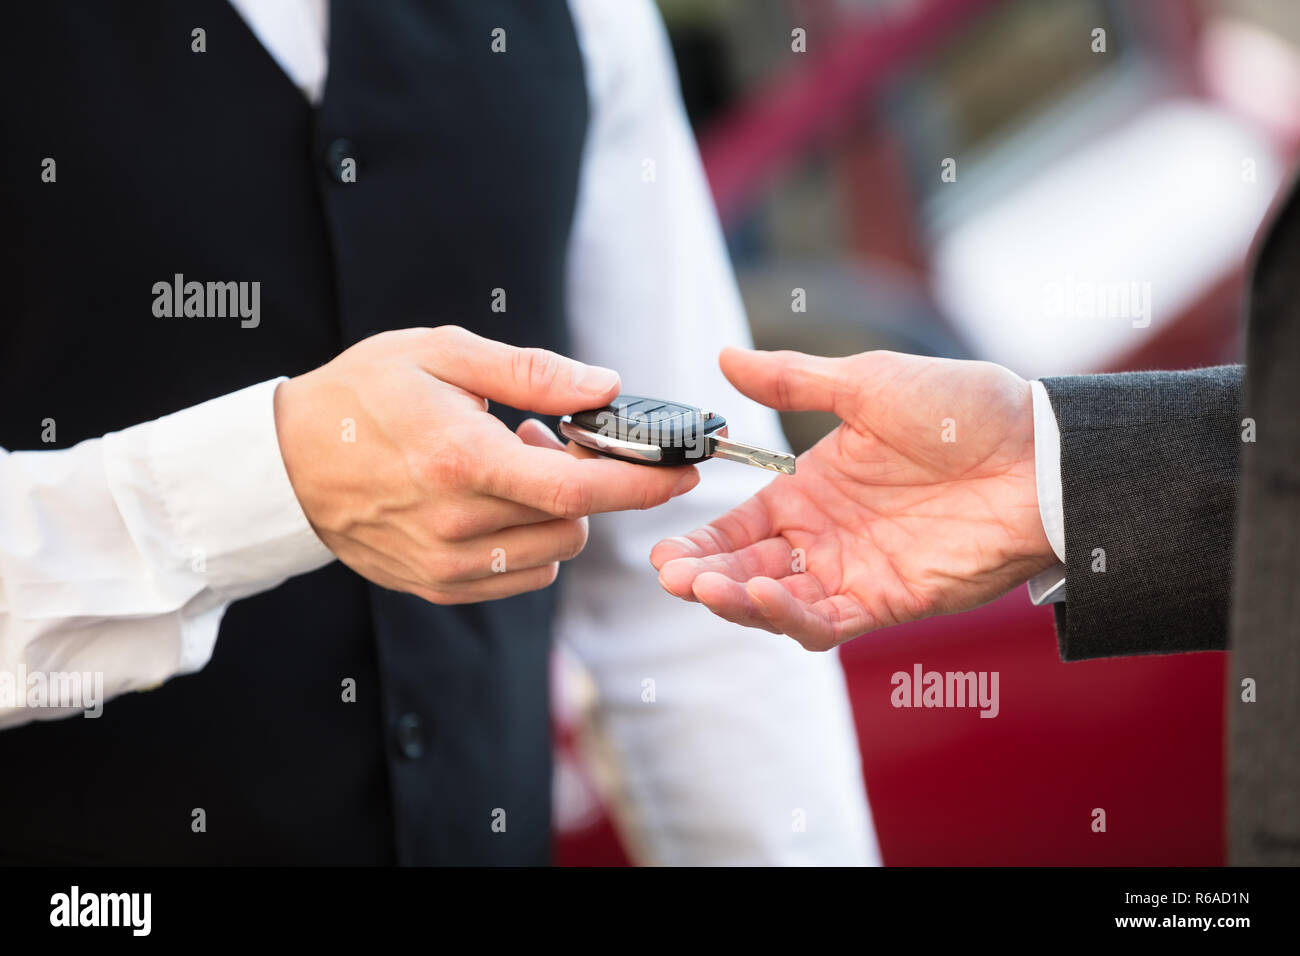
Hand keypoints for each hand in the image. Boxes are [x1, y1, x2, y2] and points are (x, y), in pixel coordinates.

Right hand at [275, 326, 698, 603]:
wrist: (284, 464)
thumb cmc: (362, 395)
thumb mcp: (441, 355)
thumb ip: (531, 373)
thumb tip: (607, 387)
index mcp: (462, 460)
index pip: (579, 488)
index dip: (644, 482)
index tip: (686, 469)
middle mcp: (457, 524)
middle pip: (575, 521)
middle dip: (589, 481)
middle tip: (551, 437)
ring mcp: (445, 564)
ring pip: (554, 550)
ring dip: (557, 510)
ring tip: (510, 465)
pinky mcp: (437, 585)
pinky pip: (522, 575)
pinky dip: (530, 539)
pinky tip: (493, 501)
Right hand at [650, 347, 1056, 649]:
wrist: (1040, 452)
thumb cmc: (963, 409)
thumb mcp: (868, 383)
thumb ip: (794, 382)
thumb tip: (724, 357)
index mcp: (813, 490)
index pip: (739, 526)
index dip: (699, 540)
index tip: (662, 547)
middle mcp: (826, 537)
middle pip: (747, 568)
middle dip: (703, 575)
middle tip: (670, 573)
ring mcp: (855, 572)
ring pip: (777, 603)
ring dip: (736, 599)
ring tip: (704, 586)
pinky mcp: (889, 602)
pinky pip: (826, 622)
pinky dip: (788, 615)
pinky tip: (761, 592)